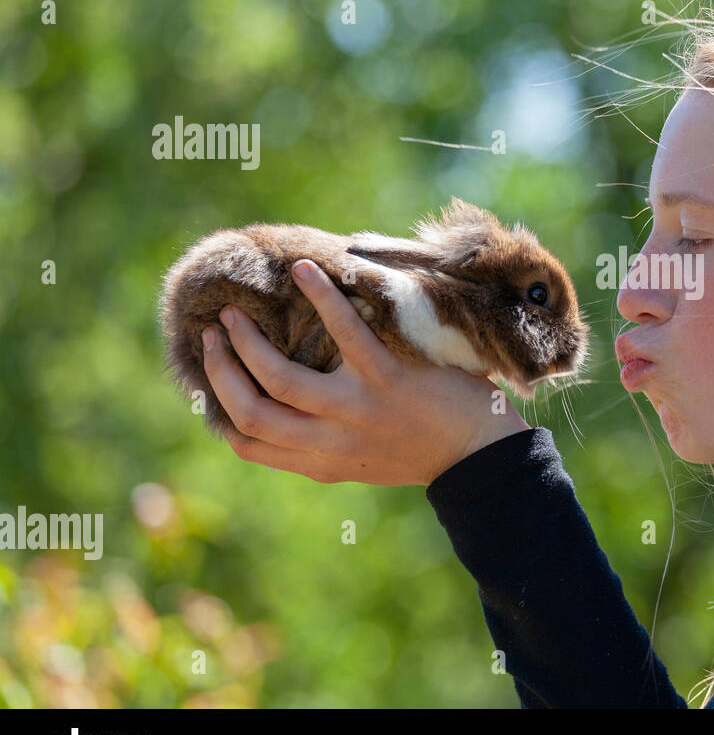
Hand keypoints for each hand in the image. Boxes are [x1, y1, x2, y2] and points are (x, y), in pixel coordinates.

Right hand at [200, 258, 530, 485]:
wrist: (481, 454)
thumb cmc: (421, 448)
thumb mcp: (361, 461)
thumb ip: (321, 444)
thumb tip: (284, 411)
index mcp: (320, 463)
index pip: (248, 442)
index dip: (220, 406)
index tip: (212, 374)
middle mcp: (331, 442)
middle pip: (250, 409)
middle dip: (220, 368)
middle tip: (214, 332)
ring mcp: (357, 409)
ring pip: (278, 377)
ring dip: (247, 340)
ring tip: (236, 311)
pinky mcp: (387, 378)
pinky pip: (344, 331)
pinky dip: (321, 296)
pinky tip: (306, 270)